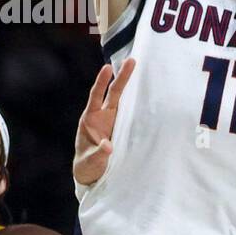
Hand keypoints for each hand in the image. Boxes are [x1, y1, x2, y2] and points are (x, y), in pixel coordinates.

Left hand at [73, 58, 134, 185]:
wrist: (92, 174)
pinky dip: (138, 104)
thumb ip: (98, 154)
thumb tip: (108, 146)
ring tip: (142, 69)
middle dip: (123, 77)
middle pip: (114, 93)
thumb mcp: (90, 162)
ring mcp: (113, 122)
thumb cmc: (87, 166)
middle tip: (132, 60)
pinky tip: (148, 92)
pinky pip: (131, 114)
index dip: (101, 82)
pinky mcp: (123, 129)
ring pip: (124, 101)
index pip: (96, 96)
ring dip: (132, 87)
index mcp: (91, 119)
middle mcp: (103, 117)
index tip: (107, 67)